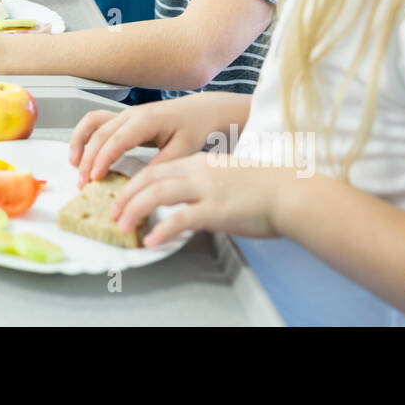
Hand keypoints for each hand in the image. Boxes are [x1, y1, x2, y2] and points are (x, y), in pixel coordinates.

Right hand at [68, 101, 208, 184]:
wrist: (200, 111)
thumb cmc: (194, 127)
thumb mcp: (184, 149)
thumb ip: (162, 164)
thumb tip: (141, 182)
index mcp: (145, 120)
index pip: (116, 140)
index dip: (102, 159)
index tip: (95, 178)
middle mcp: (131, 114)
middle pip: (100, 134)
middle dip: (88, 159)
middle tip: (83, 183)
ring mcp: (125, 115)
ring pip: (93, 124)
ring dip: (80, 143)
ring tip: (74, 165)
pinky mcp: (123, 119)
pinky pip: (97, 123)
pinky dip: (85, 135)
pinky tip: (80, 152)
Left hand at [111, 153, 300, 244]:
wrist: (291, 192)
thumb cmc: (265, 187)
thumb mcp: (227, 176)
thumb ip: (205, 183)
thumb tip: (189, 199)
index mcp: (199, 163)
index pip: (156, 169)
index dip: (134, 182)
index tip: (121, 196)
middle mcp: (197, 172)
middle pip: (149, 178)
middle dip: (125, 195)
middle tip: (112, 212)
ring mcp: (205, 190)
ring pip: (157, 194)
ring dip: (134, 210)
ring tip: (123, 226)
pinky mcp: (216, 210)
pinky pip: (180, 219)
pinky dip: (161, 230)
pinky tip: (151, 241)